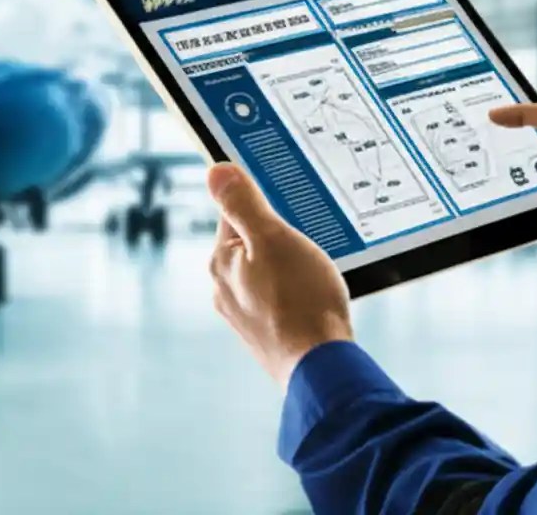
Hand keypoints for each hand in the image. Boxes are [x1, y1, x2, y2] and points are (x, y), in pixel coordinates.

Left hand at [206, 163, 352, 388]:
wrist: (320, 366)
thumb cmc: (301, 300)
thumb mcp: (274, 238)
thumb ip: (244, 204)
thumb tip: (215, 171)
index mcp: (223, 261)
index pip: (236, 212)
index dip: (265, 204)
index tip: (290, 207)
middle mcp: (226, 289)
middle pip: (252, 244)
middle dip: (278, 238)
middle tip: (308, 240)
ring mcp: (244, 315)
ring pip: (267, 274)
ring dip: (288, 267)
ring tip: (313, 272)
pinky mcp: (265, 335)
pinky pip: (278, 300)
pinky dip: (294, 294)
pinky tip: (312, 298)